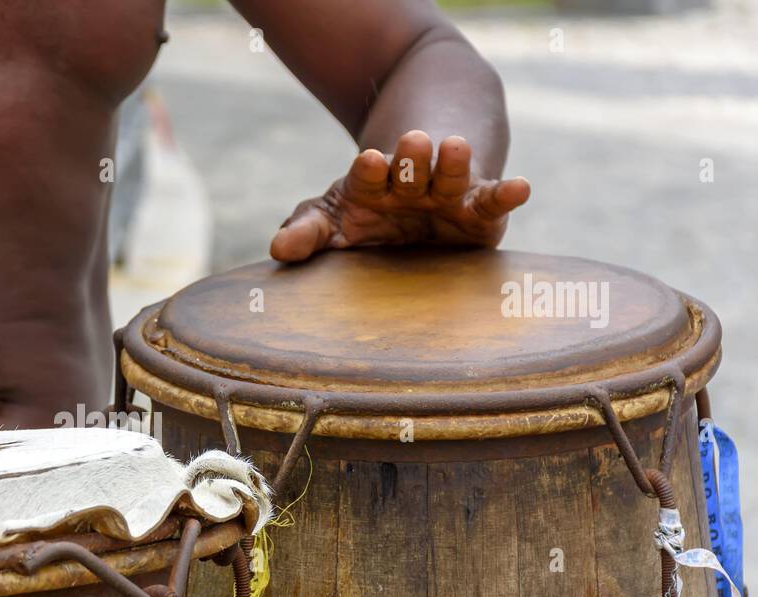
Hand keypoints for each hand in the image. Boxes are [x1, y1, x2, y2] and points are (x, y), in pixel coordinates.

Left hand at [270, 131, 530, 261]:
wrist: (412, 200)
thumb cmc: (363, 215)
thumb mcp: (331, 219)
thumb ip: (307, 232)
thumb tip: (278, 251)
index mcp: (371, 185)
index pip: (368, 175)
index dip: (370, 170)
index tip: (368, 161)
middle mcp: (411, 185)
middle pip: (412, 168)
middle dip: (411, 157)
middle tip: (412, 142)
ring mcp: (446, 195)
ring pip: (450, 175)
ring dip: (452, 162)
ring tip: (455, 147)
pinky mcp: (478, 214)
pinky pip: (491, 202)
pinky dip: (506, 195)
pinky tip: (521, 188)